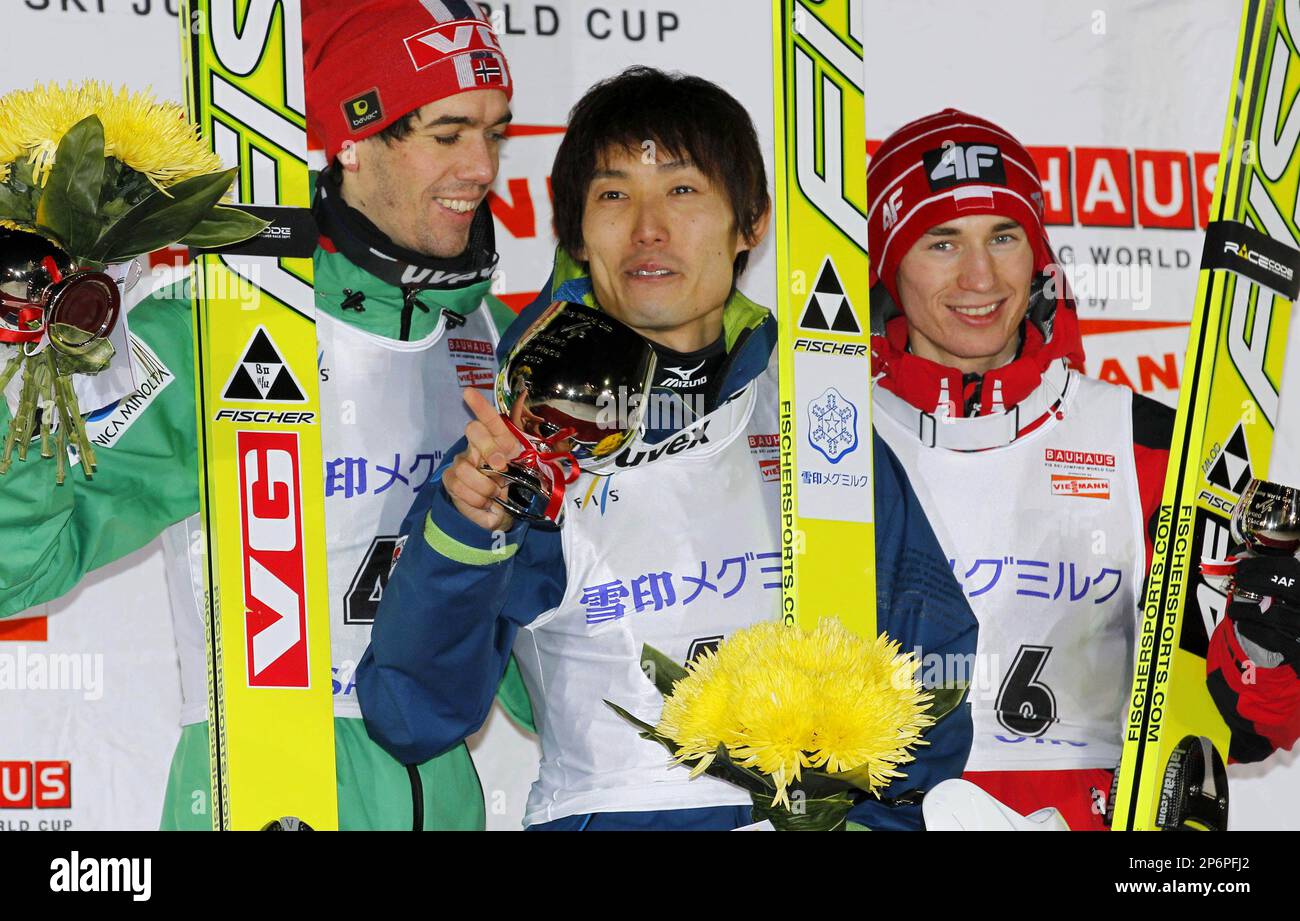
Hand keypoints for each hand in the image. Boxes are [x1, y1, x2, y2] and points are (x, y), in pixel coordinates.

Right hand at [442, 388, 520, 532]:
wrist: (501, 513)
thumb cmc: (514, 488)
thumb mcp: (526, 475)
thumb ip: (526, 463)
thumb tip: (512, 459)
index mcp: (500, 441)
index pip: (490, 419)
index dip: (480, 405)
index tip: (468, 392)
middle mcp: (478, 446)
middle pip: (473, 431)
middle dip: (489, 448)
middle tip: (501, 467)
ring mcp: (462, 461)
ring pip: (465, 466)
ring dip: (485, 486)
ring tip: (495, 494)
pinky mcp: (451, 479)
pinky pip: (458, 486)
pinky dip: (475, 499)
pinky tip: (483, 502)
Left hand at [1229, 554, 1299, 664]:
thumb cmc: (1293, 615)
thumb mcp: (1292, 594)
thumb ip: (1278, 580)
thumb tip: (1245, 563)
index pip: (1289, 568)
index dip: (1262, 564)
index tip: (1242, 567)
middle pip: (1286, 585)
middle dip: (1255, 581)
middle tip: (1238, 584)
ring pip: (1274, 614)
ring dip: (1247, 610)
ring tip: (1234, 610)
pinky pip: (1273, 637)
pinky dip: (1253, 630)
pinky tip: (1244, 626)